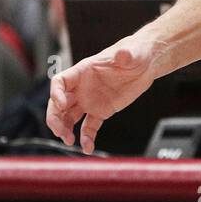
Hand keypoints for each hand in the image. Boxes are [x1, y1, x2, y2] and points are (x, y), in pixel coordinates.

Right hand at [46, 33, 158, 153]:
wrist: (145, 63)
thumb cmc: (135, 53)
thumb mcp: (132, 53)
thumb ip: (125, 54)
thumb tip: (123, 54)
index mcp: (84, 71)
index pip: (60, 82)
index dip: (56, 93)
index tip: (61, 105)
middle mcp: (82, 87)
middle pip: (58, 103)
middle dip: (55, 118)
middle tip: (60, 132)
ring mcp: (90, 100)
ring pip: (70, 117)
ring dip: (66, 130)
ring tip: (70, 142)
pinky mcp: (101, 111)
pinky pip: (89, 126)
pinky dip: (86, 138)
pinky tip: (88, 148)